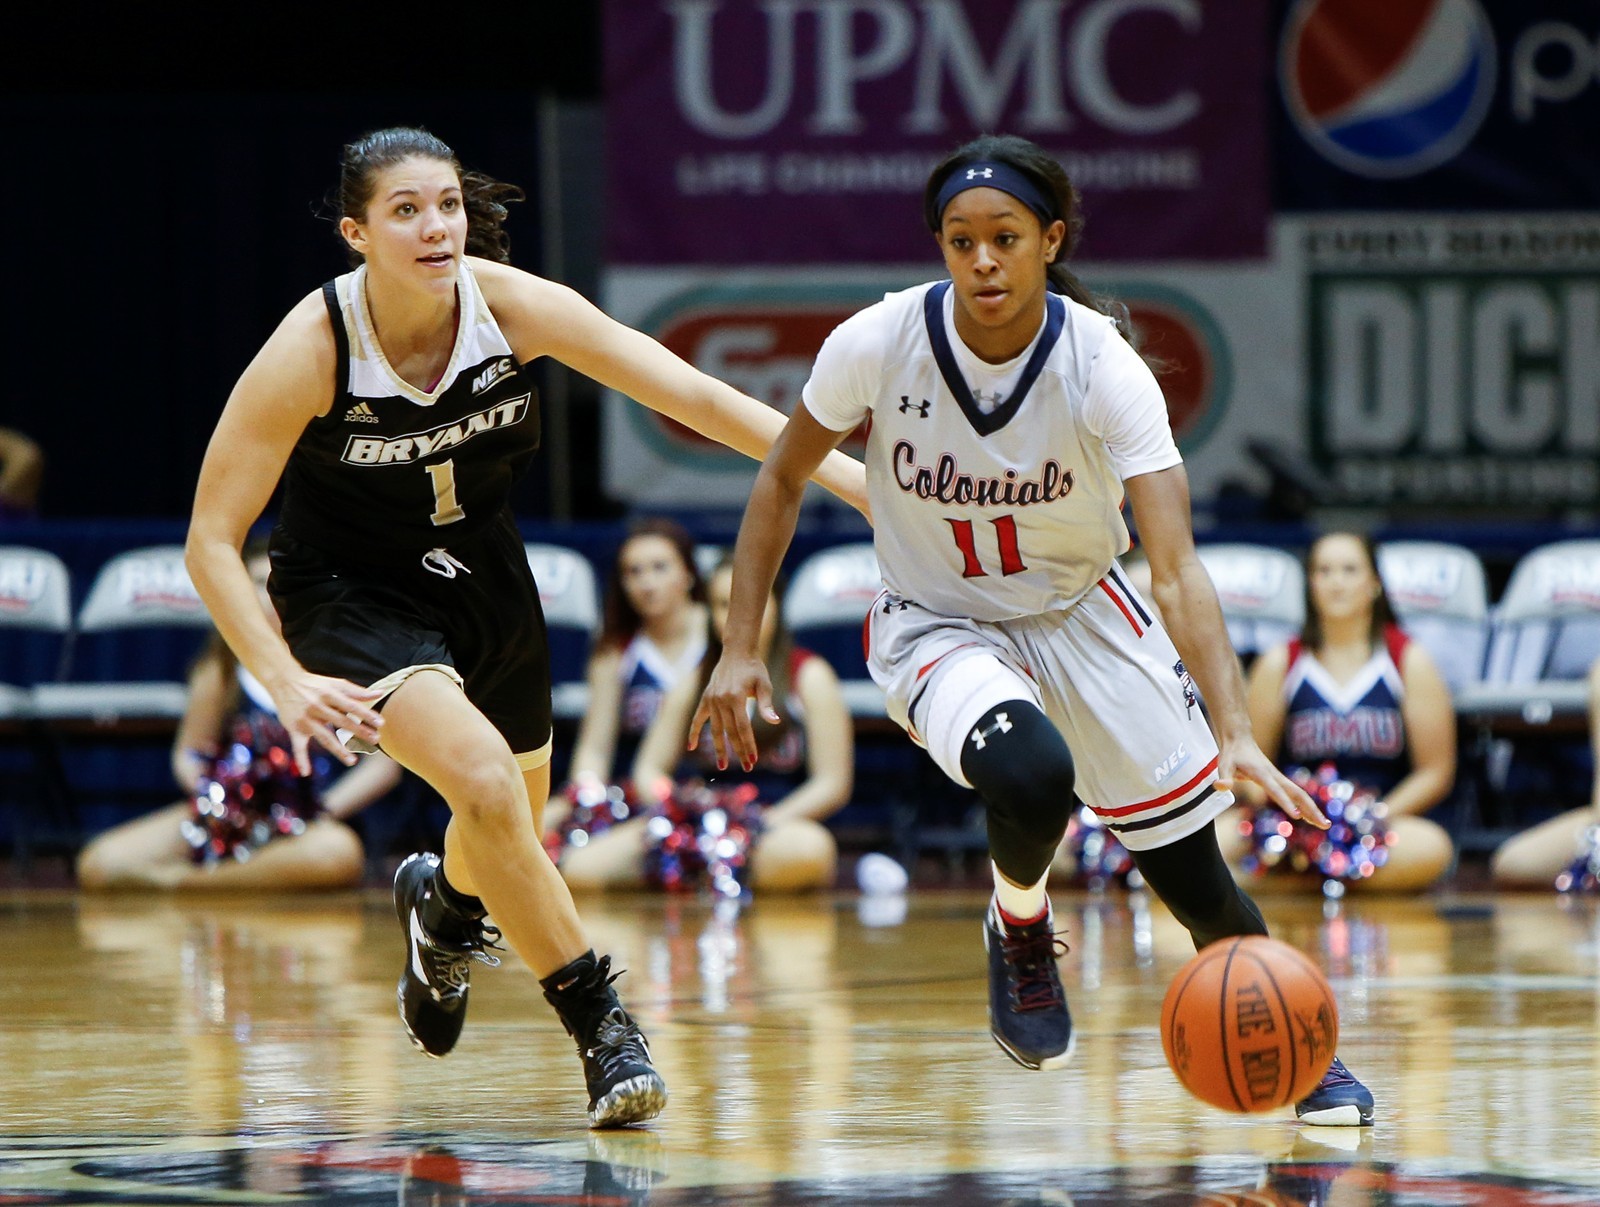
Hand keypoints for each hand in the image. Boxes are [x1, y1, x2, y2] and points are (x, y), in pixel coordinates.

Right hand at [267, 668, 384, 774]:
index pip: (351, 706)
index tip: (381, 723)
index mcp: (329, 694)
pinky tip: (306, 772)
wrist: (284, 682)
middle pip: (341, 721)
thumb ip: (357, 691)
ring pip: (324, 737)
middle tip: (375, 740)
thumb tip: (381, 693)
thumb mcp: (335, 684)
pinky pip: (298, 746)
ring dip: (338, 750)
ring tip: (352, 761)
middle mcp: (317, 707)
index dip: (366, 714)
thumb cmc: (316, 685)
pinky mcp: (294, 729)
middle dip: (359, 731)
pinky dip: (301, 759)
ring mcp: (306, 719)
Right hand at [689, 651, 773, 771]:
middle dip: (739, 751)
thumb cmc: (754, 668)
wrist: (736, 652)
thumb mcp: (764, 684)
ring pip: (715, 729)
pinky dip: (694, 733)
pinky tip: (691, 747)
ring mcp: (711, 700)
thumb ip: (766, 705)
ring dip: (719, 748)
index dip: (748, 745)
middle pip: (730, 732)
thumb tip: (774, 721)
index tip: (754, 760)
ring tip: (723, 765)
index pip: (742, 728)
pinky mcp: (706, 699)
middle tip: (747, 767)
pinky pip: (698, 719)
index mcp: (736, 697)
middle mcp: (721, 700)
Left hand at [1217, 737, 1329, 829]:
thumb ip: (1224, 777)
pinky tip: (1311, 817)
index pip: (1276, 791)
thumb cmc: (1232, 753)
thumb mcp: (1223, 764)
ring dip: (1312, 809)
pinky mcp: (1279, 781)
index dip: (1285, 803)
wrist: (1240, 739)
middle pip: (1297, 794)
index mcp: (1262, 774)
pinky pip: (1295, 794)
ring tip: (1324, 825)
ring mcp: (1279, 778)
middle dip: (1311, 809)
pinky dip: (1305, 805)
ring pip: (1300, 795)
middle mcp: (1275, 776)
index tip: (1296, 816)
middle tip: (1324, 825)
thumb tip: (1221, 788)